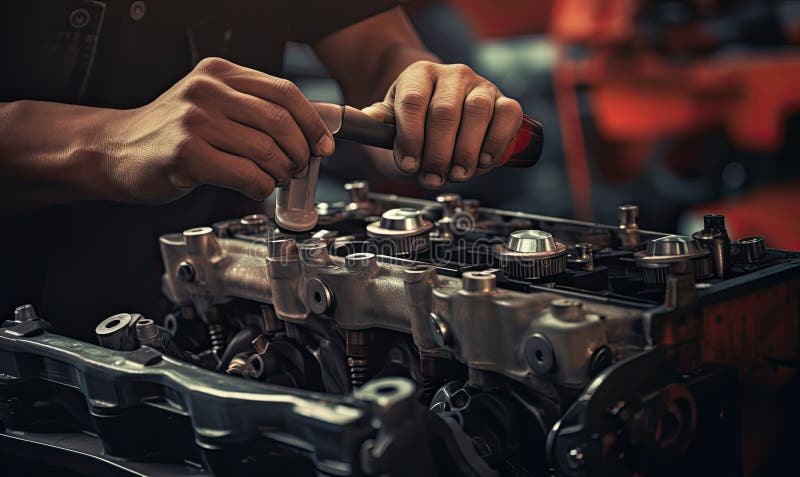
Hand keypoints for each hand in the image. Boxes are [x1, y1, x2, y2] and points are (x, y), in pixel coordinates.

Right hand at [105, 57, 333, 202]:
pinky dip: (261, 187)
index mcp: (219, 73)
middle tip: (299, 168)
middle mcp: (207, 90)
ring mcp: (195, 121)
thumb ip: (252, 110)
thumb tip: (308, 133)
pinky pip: (246, 175)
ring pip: (266, 150)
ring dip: (280, 173)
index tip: (324, 145)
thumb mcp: (210, 105)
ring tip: (275, 180)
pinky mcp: (187, 154)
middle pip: (280, 121)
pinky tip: (255, 188)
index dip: (312, 122)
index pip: (284, 92)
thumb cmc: (170, 133)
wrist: (115, 150)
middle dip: (299, 152)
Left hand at [362, 61, 522, 188]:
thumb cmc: (417, 121)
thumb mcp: (393, 122)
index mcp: (420, 75)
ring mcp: (481, 86)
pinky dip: (497, 141)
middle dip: (437, 152)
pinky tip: (484, 160)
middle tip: (432, 177)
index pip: (414, 101)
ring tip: (457, 174)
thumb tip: (368, 119)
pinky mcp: (504, 101)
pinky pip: (508, 115)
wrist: (443, 114)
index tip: (408, 164)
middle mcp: (452, 75)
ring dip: (466, 151)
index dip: (410, 137)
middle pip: (445, 112)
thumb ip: (380, 124)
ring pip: (477, 112)